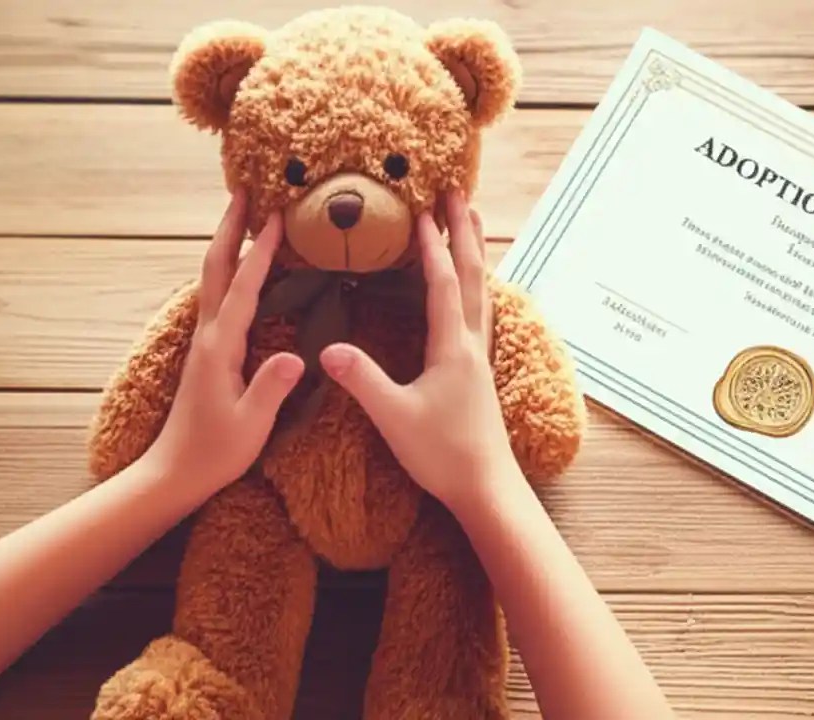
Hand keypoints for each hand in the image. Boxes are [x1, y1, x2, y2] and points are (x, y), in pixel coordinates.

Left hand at [143, 191, 303, 492]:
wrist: (174, 473)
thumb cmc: (215, 452)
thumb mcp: (250, 424)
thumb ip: (271, 388)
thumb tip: (297, 356)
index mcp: (221, 347)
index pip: (243, 287)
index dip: (260, 250)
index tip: (275, 214)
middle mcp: (209, 335)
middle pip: (216, 268)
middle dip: (230, 228)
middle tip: (245, 190)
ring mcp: (206, 342)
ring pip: (215, 279)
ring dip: (229, 244)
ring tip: (248, 217)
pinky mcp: (210, 352)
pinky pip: (222, 298)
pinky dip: (233, 271)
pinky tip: (247, 270)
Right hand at [320, 192, 515, 514]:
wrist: (486, 488)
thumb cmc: (443, 455)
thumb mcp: (394, 418)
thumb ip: (361, 381)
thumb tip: (327, 349)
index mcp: (452, 348)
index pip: (443, 284)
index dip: (431, 246)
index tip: (420, 209)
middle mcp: (471, 345)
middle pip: (474, 275)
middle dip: (465, 231)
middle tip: (459, 192)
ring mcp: (478, 357)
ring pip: (483, 291)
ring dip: (476, 252)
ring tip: (471, 222)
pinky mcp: (478, 372)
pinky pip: (480, 313)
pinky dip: (476, 286)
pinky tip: (472, 288)